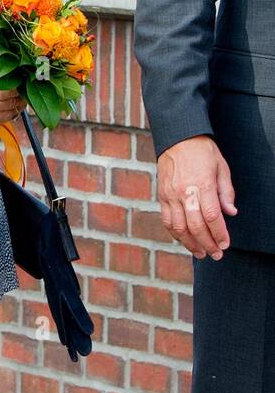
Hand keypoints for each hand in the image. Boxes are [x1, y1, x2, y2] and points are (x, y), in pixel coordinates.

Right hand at [157, 134, 236, 258]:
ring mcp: (170, 196)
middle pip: (195, 226)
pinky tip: (185, 240)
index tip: (225, 244)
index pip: (212, 216)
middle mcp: (184, 192)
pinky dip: (176, 234)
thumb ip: (226, 191)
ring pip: (178, 228)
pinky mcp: (162, 196)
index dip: (219, 233)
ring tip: (201, 253)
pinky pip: (167, 221)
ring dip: (190, 244)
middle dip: (207, 244)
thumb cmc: (202, 151)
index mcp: (202, 184)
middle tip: (216, 254)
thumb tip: (231, 212)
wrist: (177, 138)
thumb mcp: (221, 167)